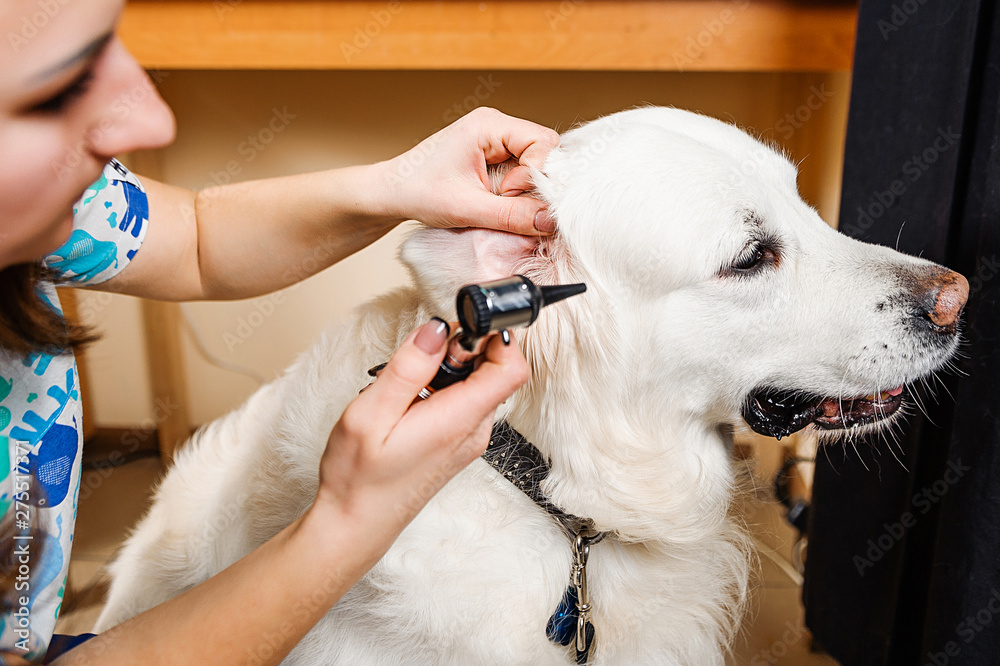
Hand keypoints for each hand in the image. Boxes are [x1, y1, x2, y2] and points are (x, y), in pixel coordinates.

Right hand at [311, 318, 528, 555]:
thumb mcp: (372, 412)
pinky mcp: (457, 443)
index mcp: (459, 420)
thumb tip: (439, 328)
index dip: (496, 336)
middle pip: (497, 371)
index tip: (462, 325)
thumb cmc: (359, 478)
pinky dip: (444, 387)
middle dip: (465, 348)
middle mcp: (474, 430)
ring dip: (451, 368)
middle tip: (423, 355)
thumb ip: (409, 367)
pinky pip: (465, 401)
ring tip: (410, 381)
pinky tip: (410, 400)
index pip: (512, 367)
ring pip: (480, 384)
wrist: (354, 526)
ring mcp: (468, 438)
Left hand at [378, 107, 559, 234]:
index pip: (543, 142)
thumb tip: (551, 222)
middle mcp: (496, 125)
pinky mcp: (494, 156)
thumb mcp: (467, 208)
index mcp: (489, 124)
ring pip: (536, 164)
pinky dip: (516, 192)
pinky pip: (523, 172)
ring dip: (524, 189)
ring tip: (495, 200)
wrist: (392, 193)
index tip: (507, 194)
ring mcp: (496, 140)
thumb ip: (512, 215)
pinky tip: (495, 200)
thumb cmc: (417, 191)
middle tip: (503, 199)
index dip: (536, 174)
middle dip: (533, 182)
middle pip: (545, 152)